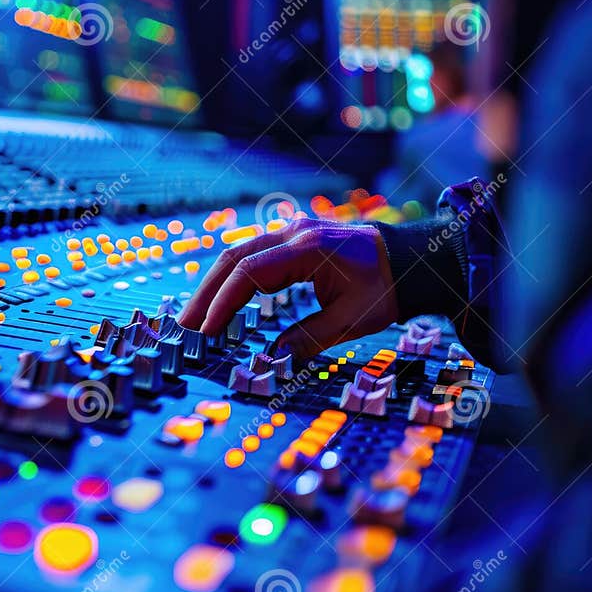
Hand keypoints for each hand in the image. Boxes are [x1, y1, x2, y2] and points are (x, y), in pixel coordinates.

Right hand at [177, 219, 398, 356]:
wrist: (406, 259)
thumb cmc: (384, 288)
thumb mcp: (352, 321)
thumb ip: (308, 340)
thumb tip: (271, 360)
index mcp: (308, 249)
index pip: (250, 273)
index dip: (223, 303)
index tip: (208, 331)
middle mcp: (293, 233)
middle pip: (233, 258)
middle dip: (206, 294)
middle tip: (185, 326)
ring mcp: (289, 231)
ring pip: (237, 254)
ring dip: (214, 285)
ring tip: (195, 317)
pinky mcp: (289, 239)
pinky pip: (251, 255)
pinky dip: (231, 278)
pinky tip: (219, 300)